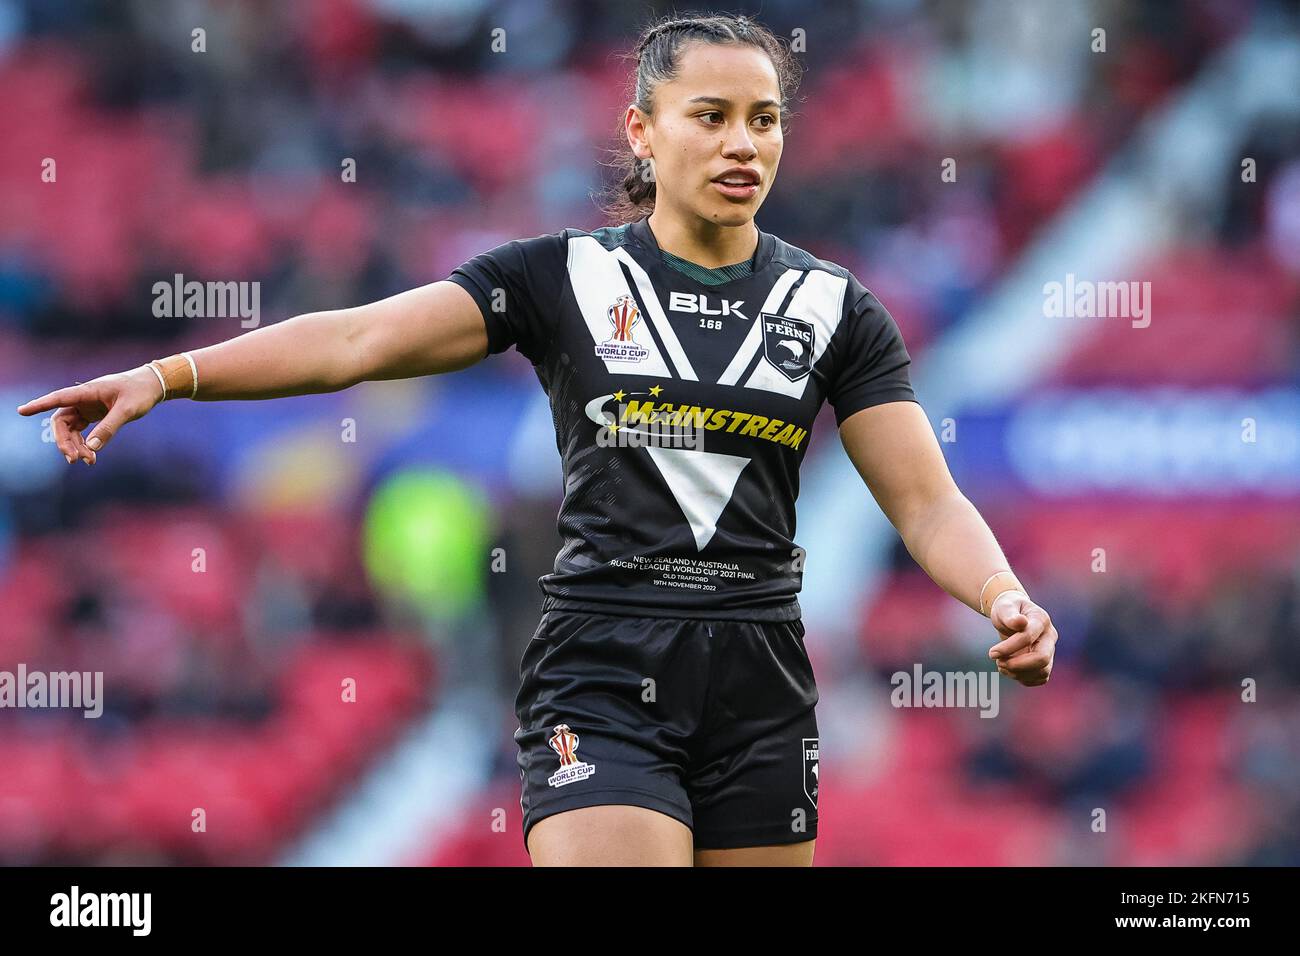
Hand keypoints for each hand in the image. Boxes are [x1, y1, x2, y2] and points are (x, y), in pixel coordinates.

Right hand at [15, 366, 164, 464]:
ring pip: (70, 429)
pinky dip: (83, 444)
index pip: (58, 398)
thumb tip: (92, 448)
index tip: (21, 411)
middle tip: (74, 459)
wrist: (153, 386)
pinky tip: (91, 456)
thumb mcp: (127, 411)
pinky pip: (80, 431)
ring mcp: (87, 407)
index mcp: (88, 391)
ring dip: (74, 445)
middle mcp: (83, 399)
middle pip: (61, 421)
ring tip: (87, 461)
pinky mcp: (94, 414)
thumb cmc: (140, 393)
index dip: (40, 405)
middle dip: (64, 441)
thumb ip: (110, 428)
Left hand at [987, 592, 1056, 686]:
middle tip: (998, 663)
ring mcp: (1050, 650)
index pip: (1028, 637)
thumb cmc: (1008, 609)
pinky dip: (1024, 679)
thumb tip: (1020, 622)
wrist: (1013, 615)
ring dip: (1019, 673)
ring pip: (1042, 671)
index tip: (991, 653)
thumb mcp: (1005, 607)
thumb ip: (1010, 615)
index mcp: (1041, 620)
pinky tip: (1009, 671)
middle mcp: (1050, 636)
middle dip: (1017, 665)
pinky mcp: (1046, 662)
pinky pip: (1040, 678)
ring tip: (1001, 665)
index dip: (1008, 648)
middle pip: (1042, 658)